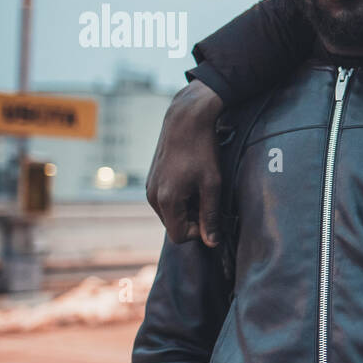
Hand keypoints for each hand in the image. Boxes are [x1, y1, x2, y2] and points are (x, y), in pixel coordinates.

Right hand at [145, 80, 223, 244]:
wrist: (185, 120)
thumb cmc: (202, 151)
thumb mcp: (212, 185)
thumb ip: (210, 216)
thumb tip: (211, 242)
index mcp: (166, 200)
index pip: (179, 236)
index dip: (198, 233)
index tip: (212, 217)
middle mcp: (152, 196)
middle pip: (174, 226)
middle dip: (193, 220)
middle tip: (209, 199)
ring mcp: (149, 187)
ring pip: (170, 214)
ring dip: (187, 209)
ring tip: (202, 188)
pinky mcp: (151, 180)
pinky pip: (165, 201)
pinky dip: (179, 199)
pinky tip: (192, 181)